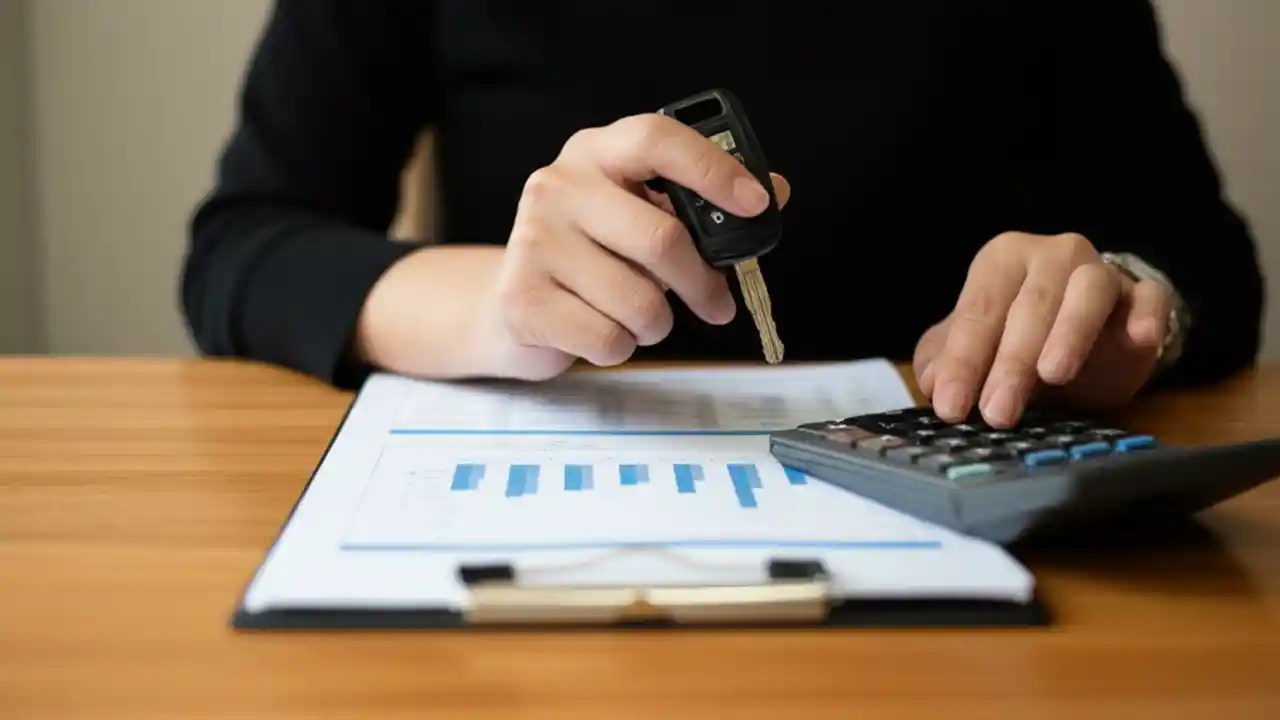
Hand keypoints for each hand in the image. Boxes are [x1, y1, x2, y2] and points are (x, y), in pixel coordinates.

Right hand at [477, 113, 790, 380]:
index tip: (756, 203)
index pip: (656, 140)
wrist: (510, 303)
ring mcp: (534, 242)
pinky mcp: (522, 299)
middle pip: (660, 237)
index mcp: (596, 154)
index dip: (712, 170)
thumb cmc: (591, 257)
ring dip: (657, 323)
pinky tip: (603, 329)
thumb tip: (776, 192)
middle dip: (702, 283)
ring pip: (638, 301)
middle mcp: (558, 187)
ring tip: (641, 316)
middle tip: (717, 305)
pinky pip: (608, 338)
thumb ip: (702, 206)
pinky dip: (622, 346)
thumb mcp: (644, 216)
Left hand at [914, 232, 1170, 427]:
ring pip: (1088, 291)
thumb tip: (932, 382)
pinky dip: (1147, 315)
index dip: (962, 361)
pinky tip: (1140, 339)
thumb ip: (944, 361)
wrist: (1086, 334)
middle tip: (996, 412)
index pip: (979, 311)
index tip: (951, 407)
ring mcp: (1102, 271)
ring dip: (1069, 333)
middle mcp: (1052, 256)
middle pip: (1030, 304)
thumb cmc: (1016, 337)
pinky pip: (1150, 297)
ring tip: (1052, 376)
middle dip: (1011, 361)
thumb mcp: (974, 350)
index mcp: (1002, 261)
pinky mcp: (1143, 295)